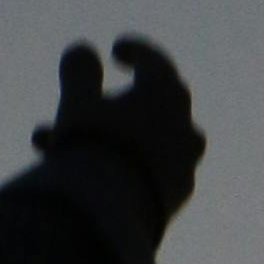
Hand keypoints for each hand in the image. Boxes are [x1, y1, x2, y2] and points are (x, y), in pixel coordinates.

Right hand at [34, 32, 203, 238]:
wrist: (113, 214)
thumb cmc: (94, 147)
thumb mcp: (78, 103)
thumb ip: (80, 72)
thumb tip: (82, 50)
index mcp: (164, 92)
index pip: (154, 61)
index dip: (135, 51)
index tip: (116, 49)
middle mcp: (183, 124)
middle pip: (158, 102)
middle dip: (122, 101)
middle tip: (98, 102)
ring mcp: (185, 163)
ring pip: (155, 141)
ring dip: (128, 136)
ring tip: (94, 144)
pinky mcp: (177, 197)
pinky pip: (154, 172)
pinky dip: (132, 166)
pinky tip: (104, 175)